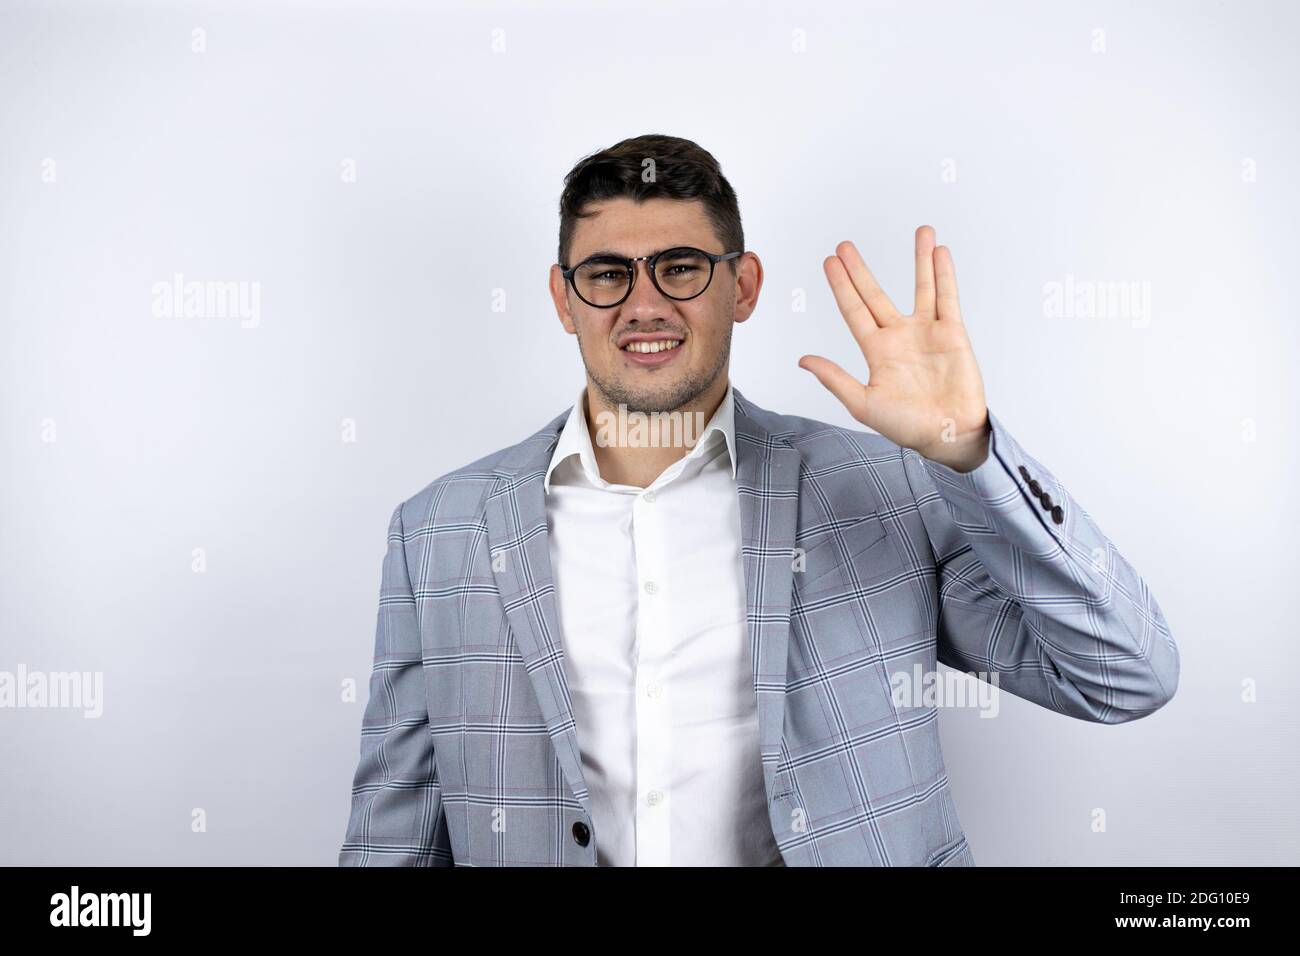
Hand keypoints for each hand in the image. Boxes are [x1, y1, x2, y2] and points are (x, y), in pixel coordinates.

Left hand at [799, 226, 989, 471]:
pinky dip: (944, 274)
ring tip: (920, 231)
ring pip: (921, 287)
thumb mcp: (863, 404)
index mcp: (876, 352)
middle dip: (860, 270)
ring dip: (919, 259)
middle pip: (876, 295)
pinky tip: (940, 252)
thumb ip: (835, 379)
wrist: (948, 436)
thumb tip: (803, 361)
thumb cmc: (907, 427)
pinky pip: (947, 298)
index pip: (854, 311)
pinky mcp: (952, 334)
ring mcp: (926, 332)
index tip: (830, 262)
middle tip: (845, 246)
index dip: (841, 286)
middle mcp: (899, 336)